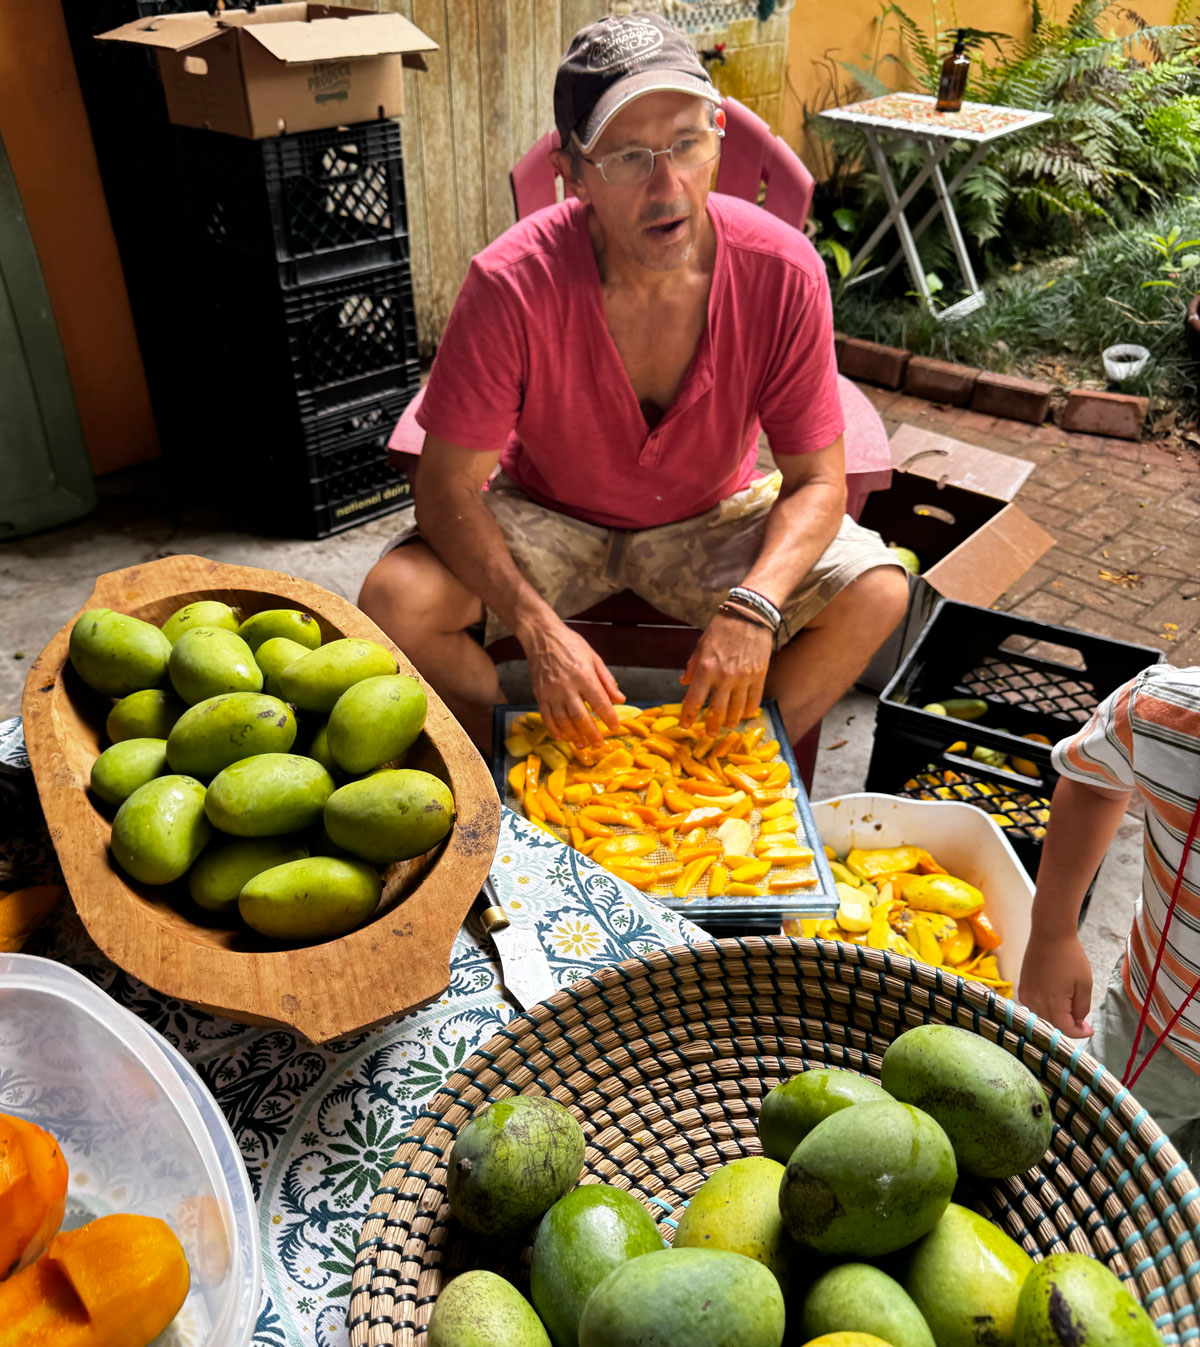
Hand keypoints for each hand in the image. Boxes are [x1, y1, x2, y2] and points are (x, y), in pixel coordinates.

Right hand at [518, 615, 623, 746]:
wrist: (542, 636)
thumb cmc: (570, 644)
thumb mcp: (594, 657)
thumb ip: (607, 680)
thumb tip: (620, 699)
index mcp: (583, 675)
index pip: (599, 702)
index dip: (609, 717)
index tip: (615, 726)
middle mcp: (566, 686)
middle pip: (580, 717)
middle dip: (592, 733)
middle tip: (599, 744)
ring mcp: (551, 692)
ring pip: (563, 721)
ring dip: (574, 736)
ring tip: (583, 745)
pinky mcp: (539, 694)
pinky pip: (546, 717)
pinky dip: (555, 729)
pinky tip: (562, 737)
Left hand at [678, 613, 771, 734]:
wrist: (750, 615)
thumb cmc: (722, 628)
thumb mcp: (701, 645)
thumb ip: (693, 666)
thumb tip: (684, 682)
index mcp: (706, 668)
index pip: (694, 700)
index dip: (688, 716)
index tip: (686, 724)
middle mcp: (724, 677)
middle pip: (716, 711)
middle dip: (711, 726)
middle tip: (709, 733)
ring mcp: (744, 678)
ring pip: (737, 710)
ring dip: (731, 721)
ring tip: (727, 726)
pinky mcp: (759, 676)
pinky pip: (754, 700)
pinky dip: (749, 710)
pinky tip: (745, 715)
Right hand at [1018, 931, 1093, 1037]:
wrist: (1050, 934)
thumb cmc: (1070, 956)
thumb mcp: (1085, 984)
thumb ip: (1082, 1007)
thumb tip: (1077, 1021)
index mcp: (1053, 1002)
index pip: (1065, 1029)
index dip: (1080, 1033)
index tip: (1089, 1029)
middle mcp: (1035, 1001)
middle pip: (1053, 1025)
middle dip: (1068, 1025)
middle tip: (1082, 1018)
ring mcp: (1026, 993)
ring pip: (1041, 1016)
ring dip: (1055, 1017)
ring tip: (1068, 1007)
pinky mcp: (1022, 985)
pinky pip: (1032, 1005)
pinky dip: (1043, 1007)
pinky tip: (1053, 998)